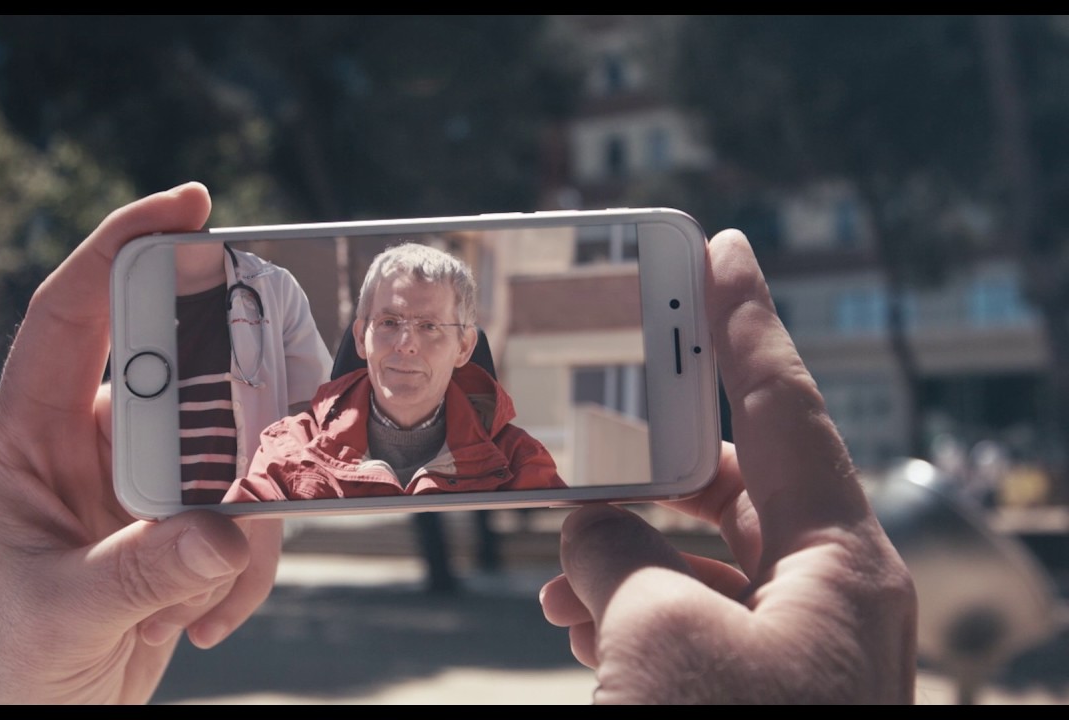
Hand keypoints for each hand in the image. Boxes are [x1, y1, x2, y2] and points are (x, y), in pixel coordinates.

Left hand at [0, 182, 282, 702]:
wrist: (33, 709)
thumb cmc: (16, 656)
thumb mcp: (63, 618)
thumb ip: (141, 572)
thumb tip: (225, 533)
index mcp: (32, 434)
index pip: (73, 311)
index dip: (123, 243)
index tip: (190, 203)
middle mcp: (92, 439)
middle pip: (180, 370)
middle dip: (228, 402)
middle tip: (260, 435)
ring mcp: (145, 476)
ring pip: (230, 448)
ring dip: (238, 523)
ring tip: (197, 597)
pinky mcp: (186, 516)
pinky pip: (246, 512)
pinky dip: (245, 567)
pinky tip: (204, 619)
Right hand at [539, 229, 916, 703]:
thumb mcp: (658, 635)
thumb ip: (619, 558)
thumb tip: (592, 534)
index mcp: (838, 564)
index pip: (787, 407)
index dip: (748, 322)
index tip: (722, 248)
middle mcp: (823, 598)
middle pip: (740, 478)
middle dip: (663, 445)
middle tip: (607, 393)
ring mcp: (785, 654)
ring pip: (699, 554)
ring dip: (625, 541)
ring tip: (561, 545)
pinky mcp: (742, 695)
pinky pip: (682, 617)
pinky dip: (623, 603)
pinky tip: (568, 616)